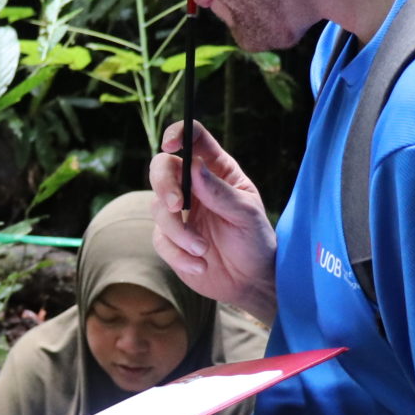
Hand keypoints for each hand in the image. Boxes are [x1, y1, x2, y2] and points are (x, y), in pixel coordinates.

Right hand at [149, 120, 277, 321]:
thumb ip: (219, 191)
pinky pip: (160, 239)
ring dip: (179, 232)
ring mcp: (179, 211)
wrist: (250, 281)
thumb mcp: (246, 214)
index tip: (171, 144)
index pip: (194, 139)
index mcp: (216, 170)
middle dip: (164, 185)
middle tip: (178, 206)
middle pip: (162, 168)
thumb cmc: (255, 241)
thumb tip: (193, 167)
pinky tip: (200, 265)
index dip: (179, 133)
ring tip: (203, 250)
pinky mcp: (169, 238)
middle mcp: (193, 185)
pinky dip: (178, 254)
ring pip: (159, 208)